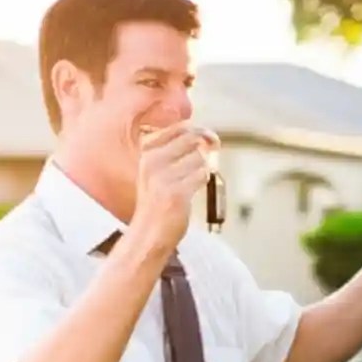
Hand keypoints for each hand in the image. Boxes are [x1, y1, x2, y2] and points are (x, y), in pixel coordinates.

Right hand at [131, 122, 215, 248]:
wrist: (148, 233)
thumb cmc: (157, 203)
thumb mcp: (156, 170)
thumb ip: (175, 151)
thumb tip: (205, 136)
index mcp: (147, 152)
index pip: (179, 127)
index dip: (199, 130)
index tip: (209, 138)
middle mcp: (153, 161)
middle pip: (192, 138)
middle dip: (207, 142)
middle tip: (215, 146)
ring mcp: (164, 177)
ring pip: (200, 158)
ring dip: (203, 168)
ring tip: (191, 182)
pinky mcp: (177, 192)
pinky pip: (202, 175)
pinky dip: (203, 180)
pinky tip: (191, 191)